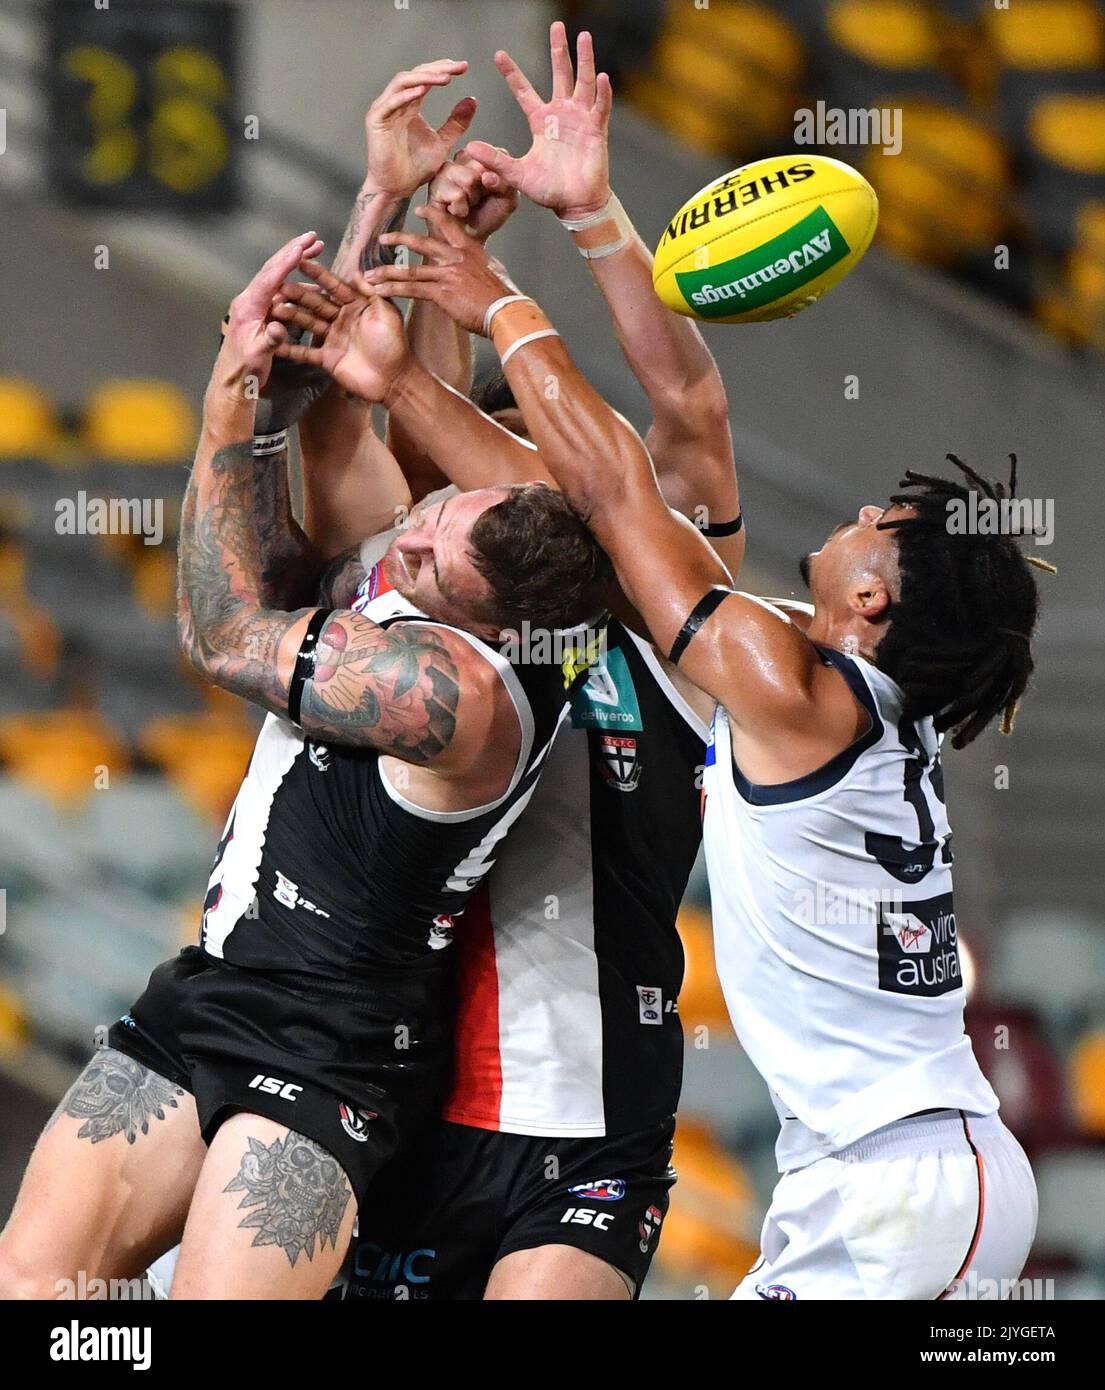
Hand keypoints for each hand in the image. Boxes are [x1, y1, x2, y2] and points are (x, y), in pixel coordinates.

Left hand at [218, 233, 322, 393]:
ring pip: (276, 278)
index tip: (303, 245)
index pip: (271, 277)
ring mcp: (252, 305)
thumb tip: (279, 327)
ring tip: (315, 252)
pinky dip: (294, 282)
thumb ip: (270, 340)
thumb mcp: (258, 356)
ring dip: (296, 265)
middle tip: (313, 237)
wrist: (232, 382)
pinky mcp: (258, 313)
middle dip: (294, 252)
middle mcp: (248, 300)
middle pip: (273, 269)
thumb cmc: (244, 370)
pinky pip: (278, 292)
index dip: (288, 260)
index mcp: (248, 306)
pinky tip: (308, 282)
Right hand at [272, 259, 412, 405]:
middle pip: (316, 303)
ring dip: (291, 315)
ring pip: (308, 323)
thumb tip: (357, 270)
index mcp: (356, 305)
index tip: (301, 261)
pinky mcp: (327, 358)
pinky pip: (306, 352)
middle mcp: (341, 318)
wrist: (393, 381)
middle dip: (298, 294)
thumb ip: (371, 292)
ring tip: (274, 307)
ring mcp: (333, 338)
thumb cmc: (394, 345)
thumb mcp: (386, 314)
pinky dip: (290, 348)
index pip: (334, 286)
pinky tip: (274, 340)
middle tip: (279, 285)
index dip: (318, 275)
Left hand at [363, 205, 516, 335]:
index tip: (419, 210)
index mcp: (469, 248)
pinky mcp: (441, 292)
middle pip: (422, 242)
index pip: (448, 224)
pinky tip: (379, 292)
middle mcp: (456, 256)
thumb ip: (479, 264)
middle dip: (399, 239)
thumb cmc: (504, 297)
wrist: (506, 312)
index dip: (432, 214)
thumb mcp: (494, 271)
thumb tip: (477, 265)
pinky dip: (393, 290)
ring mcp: (447, 273)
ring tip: (370, 274)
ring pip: (410, 269)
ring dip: (387, 271)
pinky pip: (411, 289)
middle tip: (382, 237)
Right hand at [365, 60, 476, 197]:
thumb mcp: (442, 142)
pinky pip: (390, 102)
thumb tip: (472, 100)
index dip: (443, 70)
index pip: (426, 78)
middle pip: (415, 74)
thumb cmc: (416, 168)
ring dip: (424, 77)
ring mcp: (384, 109)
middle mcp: (395, 102)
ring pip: (403, 82)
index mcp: (410, 104)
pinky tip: (422, 90)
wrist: (398, 189)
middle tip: (457, 66)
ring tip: (444, 77)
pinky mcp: (375, 121)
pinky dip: (406, 95)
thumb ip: (456, 123)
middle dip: (437, 68)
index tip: (464, 67)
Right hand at [427, 151, 518, 241]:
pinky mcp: (435, 183)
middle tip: (479, 199)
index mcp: (484, 157)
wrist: (467, 239)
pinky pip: (457, 194)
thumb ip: (506, 185)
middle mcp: (465, 157)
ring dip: (472, 199)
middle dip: (485, 189)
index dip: (500, 179)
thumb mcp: (507, 201)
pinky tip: (456, 209)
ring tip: (467, 203)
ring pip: (469, 178)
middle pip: (483, 165)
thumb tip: (488, 176)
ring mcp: (448, 168)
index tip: (495, 191)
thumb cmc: (486, 218)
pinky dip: (461, 208)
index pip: (499, 155)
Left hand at [464, 21, 610, 219]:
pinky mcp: (596, 130)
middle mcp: (561, 114)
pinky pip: (600, 107)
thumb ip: (496, 161)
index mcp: (541, 121)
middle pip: (560, 74)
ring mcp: (581, 119)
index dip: (511, 73)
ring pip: (583, 82)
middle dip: (559, 50)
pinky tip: (602, 76)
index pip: (524, 90)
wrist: (575, 204)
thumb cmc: (549, 190)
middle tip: (557, 25)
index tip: (498, 54)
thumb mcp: (517, 175)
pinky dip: (603, 92)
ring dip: (585, 59)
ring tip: (584, 36)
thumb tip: (470, 149)